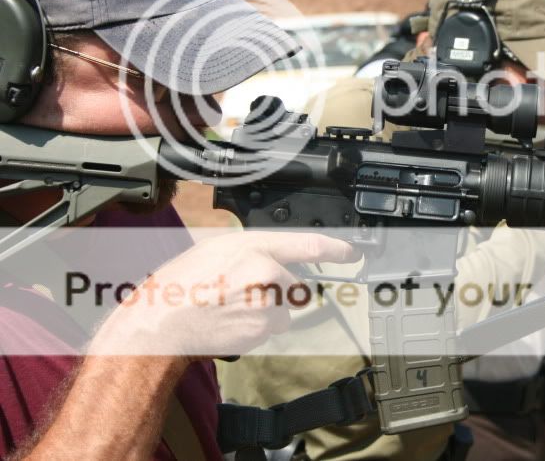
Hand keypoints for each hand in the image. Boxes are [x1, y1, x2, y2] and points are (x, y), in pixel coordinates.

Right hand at [92, 231, 358, 362]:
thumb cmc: (178, 285)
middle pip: (293, 285)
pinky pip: (269, 328)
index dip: (336, 248)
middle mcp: (267, 274)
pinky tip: (229, 321)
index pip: (308, 245)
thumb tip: (275, 258)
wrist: (159, 325)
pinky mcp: (262, 332)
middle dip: (276, 289)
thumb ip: (252, 250)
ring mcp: (266, 306)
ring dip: (265, 311)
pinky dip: (255, 327)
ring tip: (229, 307)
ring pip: (282, 309)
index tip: (353, 253)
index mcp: (254, 247)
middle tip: (239, 292)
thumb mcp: (215, 248)